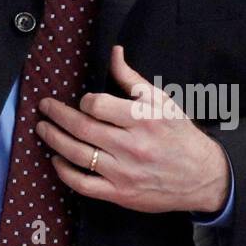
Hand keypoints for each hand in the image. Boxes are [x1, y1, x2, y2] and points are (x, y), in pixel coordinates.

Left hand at [35, 44, 231, 214]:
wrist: (202, 176)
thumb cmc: (179, 134)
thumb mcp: (161, 101)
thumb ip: (132, 78)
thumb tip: (114, 52)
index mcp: (142, 119)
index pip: (98, 105)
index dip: (84, 101)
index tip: (82, 100)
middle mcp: (131, 146)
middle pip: (82, 128)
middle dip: (57, 115)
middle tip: (44, 107)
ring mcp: (124, 172)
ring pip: (78, 155)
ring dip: (54, 140)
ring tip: (42, 128)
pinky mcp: (120, 194)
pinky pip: (83, 184)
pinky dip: (65, 172)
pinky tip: (57, 160)